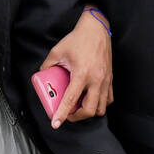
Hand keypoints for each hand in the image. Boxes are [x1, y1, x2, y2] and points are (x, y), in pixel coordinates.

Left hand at [39, 7, 113, 127]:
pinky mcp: (110, 78)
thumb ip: (48, 65)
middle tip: (68, 114)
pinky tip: (91, 98)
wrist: (97, 29)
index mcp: (82, 73)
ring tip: (80, 106)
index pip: (71, 100)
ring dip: (89, 111)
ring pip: (101, 107)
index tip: (56, 123)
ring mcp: (105, 80)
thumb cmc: (78, 39)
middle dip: (77, 116)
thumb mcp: (57, 51)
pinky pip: (108, 99)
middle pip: (89, 110)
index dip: (62, 114)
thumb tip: (42, 75)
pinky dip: (100, 103)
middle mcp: (96, 79)